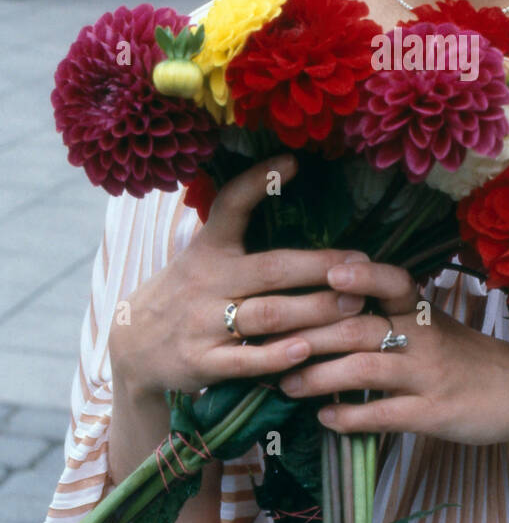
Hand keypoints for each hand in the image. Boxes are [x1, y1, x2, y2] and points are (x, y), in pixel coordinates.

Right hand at [109, 153, 370, 400]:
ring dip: (314, 311)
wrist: (131, 346)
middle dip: (320, 267)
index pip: (230, 205)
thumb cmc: (185, 294)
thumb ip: (236, 231)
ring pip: (267, 314)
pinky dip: (277, 355)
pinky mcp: (201, 362)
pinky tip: (307, 350)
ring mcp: (202, 323)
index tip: (293, 161)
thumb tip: (287, 183)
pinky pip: (245, 359)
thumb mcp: (201, 254)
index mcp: (209, 249)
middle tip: (361, 268)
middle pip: (272, 268)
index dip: (258, 180)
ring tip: (353, 308)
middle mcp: (206, 281)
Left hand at [277, 257, 508, 446]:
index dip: (360, 276)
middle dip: (308, 336)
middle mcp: (425, 336)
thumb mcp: (434, 323)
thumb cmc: (465, 354)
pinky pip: (382, 415)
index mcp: (423, 309)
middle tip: (267, 344)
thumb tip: (322, 308)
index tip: (326, 273)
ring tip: (285, 384)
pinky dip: (348, 417)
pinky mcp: (433, 414)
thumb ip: (389, 315)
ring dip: (317, 377)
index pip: (391, 281)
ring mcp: (429, 376)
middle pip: (359, 328)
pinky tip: (323, 417)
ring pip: (363, 370)